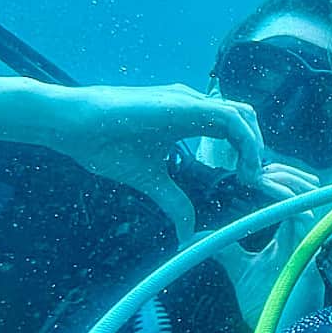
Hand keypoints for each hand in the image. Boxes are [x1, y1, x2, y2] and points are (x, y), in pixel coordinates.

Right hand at [54, 83, 264, 241]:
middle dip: (257, 150)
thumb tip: (185, 231)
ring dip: (255, 147)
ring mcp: (190, 101)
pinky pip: (230, 117)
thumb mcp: (149, 180)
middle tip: (255, 181)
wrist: (74, 123)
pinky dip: (245, 142)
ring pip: (243, 115)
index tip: (247, 182)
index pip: (232, 130)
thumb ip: (172, 201)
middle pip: (245, 119)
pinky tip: (243, 167)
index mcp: (187, 119)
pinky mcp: (184, 103)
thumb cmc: (103, 144)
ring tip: (252, 176)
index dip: (246, 154)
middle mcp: (193, 105)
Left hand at [215, 163, 325, 328]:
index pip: (294, 199)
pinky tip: (270, 192)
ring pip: (311, 198)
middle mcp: (304, 236)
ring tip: (265, 176)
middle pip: (309, 192)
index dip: (282, 181)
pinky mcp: (309, 253)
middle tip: (263, 169)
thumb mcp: (240, 271)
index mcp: (292, 237)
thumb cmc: (265, 306)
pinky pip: (305, 218)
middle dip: (289, 174)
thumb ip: (224, 250)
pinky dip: (290, 200)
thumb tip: (193, 237)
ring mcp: (309, 243)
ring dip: (289, 182)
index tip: (258, 173)